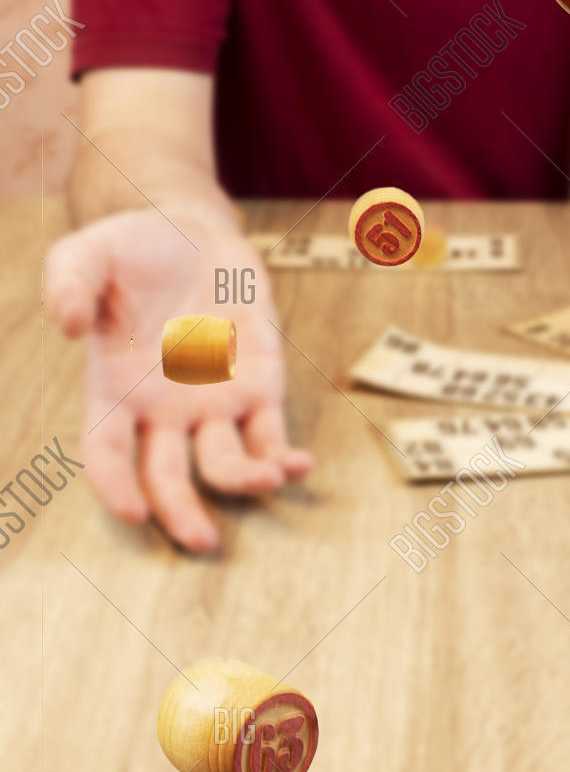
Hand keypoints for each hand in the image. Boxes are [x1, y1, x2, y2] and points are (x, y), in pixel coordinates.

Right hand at [45, 211, 313, 550]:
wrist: (189, 228)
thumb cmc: (130, 249)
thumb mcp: (86, 253)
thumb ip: (67, 284)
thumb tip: (68, 325)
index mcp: (115, 391)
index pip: (107, 455)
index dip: (115, 488)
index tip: (132, 512)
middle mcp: (164, 411)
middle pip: (169, 478)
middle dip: (183, 513)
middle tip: (200, 543)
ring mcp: (214, 402)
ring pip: (227, 463)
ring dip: (246, 481)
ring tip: (266, 480)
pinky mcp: (259, 384)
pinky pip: (271, 433)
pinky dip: (285, 455)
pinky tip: (299, 464)